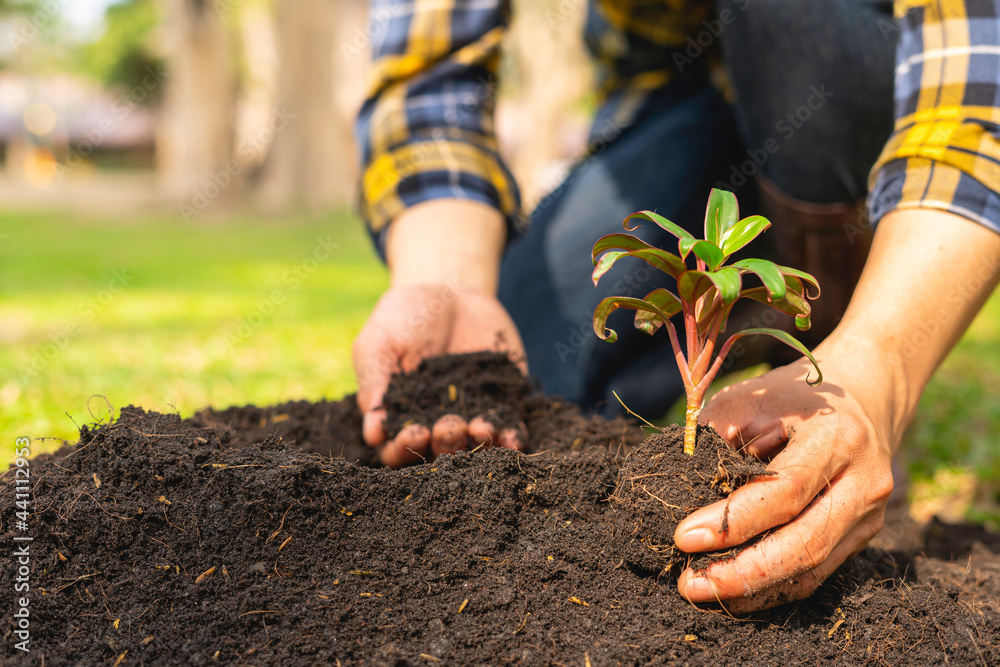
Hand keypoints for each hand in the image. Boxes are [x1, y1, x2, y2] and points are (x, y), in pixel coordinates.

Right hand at [353, 282, 527, 466]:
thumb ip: (374, 384)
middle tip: (447, 426)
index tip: (414, 432)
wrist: (449, 291)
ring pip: (476, 447)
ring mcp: (472, 416)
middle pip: (440, 454)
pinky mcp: (504, 404)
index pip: (398, 450)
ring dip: (479, 445)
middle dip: (445, 445)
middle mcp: (435, 425)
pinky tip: (512, 437)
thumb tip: (372, 434)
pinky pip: (510, 430)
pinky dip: (512, 438)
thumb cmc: (403, 317)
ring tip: (479, 428)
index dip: (404, 449)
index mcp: (400, 418)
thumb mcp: (379, 344)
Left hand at [672, 339, 896, 611]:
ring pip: (812, 569)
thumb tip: (679, 487)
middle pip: (804, 543)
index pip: (786, 491)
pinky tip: (733, 594)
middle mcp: (863, 482)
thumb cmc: (791, 397)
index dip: (733, 520)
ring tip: (701, 591)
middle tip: (689, 583)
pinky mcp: (862, 536)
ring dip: (753, 589)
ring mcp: (869, 515)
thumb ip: (717, 435)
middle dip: (742, 572)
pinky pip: (816, 574)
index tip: (683, 536)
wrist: (862, 398)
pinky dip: (772, 589)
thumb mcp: (750, 398)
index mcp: (837, 437)